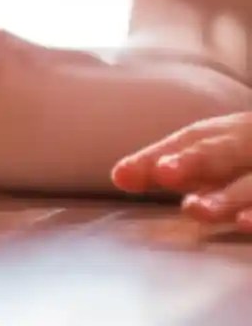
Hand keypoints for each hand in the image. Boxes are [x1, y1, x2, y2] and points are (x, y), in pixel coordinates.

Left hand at [112, 112, 251, 230]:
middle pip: (225, 151)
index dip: (178, 155)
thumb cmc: (236, 157)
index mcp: (227, 135)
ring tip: (196, 208)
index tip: (157, 170)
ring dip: (227, 196)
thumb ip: (159, 166)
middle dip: (195, 161)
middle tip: (165, 172)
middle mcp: (249, 148)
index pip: (196, 141)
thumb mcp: (203, 154)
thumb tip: (119, 176)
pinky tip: (245, 224)